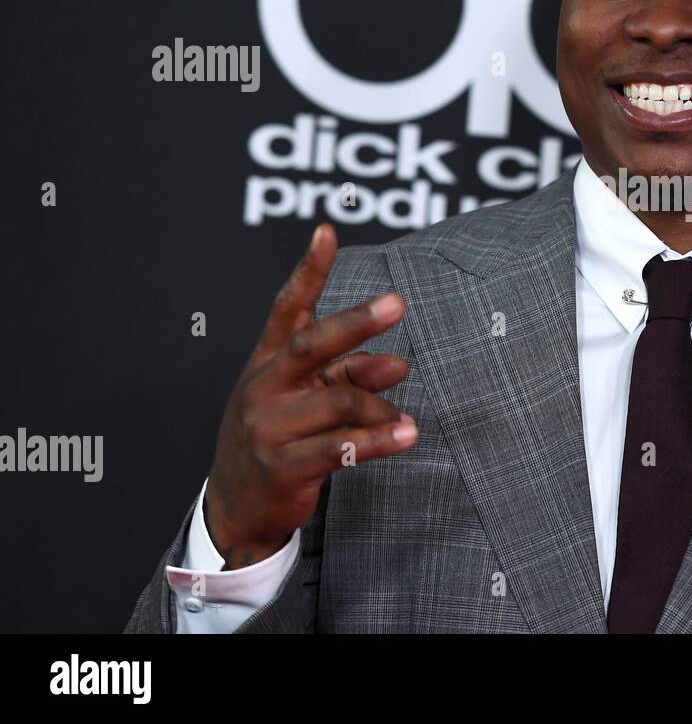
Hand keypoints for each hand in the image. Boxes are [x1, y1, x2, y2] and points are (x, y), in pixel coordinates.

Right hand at [204, 223, 417, 568]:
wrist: (236, 509)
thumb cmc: (278, 440)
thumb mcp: (303, 400)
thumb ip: (347, 374)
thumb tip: (397, 363)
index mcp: (266, 363)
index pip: (287, 307)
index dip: (308, 270)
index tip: (327, 232)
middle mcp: (263, 388)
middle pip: (312, 345)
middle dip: (357, 322)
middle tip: (397, 303)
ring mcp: (269, 427)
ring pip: (340, 400)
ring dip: (381, 409)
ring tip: (405, 424)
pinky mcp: (284, 465)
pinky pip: (341, 446)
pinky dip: (379, 441)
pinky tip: (406, 436)